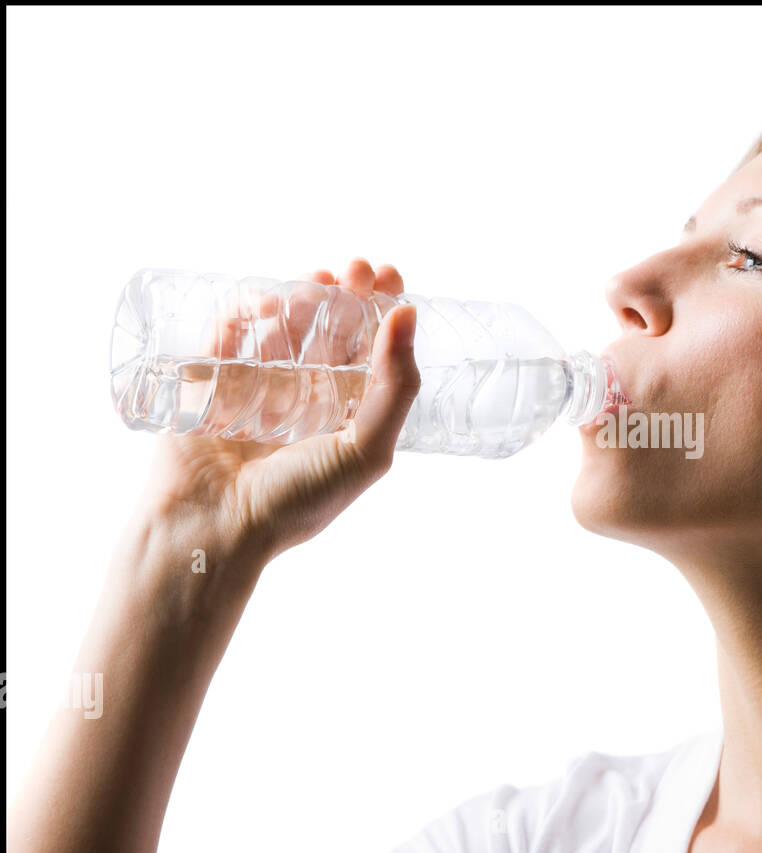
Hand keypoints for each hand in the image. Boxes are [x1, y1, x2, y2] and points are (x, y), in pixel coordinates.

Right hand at [140, 257, 420, 562]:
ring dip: (299, 295)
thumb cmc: (296, 503)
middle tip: (352, 268)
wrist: (212, 530)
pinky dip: (243, 311)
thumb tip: (408, 315)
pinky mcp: (209, 382)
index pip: (371, 349)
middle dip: (344, 292)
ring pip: (281, 325)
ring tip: (312, 285)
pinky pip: (226, 333)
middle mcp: (306, 397)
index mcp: (347, 413)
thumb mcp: (365, 451)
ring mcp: (257, 387)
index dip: (382, 308)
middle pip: (330, 327)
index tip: (388, 275)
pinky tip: (262, 304)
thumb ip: (394, 389)